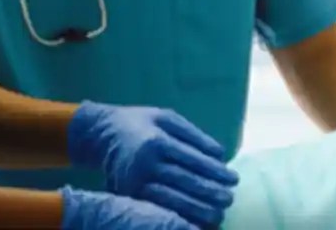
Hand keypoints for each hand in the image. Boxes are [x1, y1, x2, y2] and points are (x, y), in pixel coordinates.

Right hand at [67, 102, 237, 227]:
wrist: (102, 133)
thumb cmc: (141, 123)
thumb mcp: (166, 117)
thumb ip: (193, 134)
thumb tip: (220, 154)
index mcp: (156, 140)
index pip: (193, 159)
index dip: (215, 171)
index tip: (233, 179)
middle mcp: (144, 163)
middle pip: (184, 182)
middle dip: (210, 193)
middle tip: (229, 200)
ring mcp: (134, 182)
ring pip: (171, 200)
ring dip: (197, 209)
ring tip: (218, 214)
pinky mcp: (128, 195)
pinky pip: (157, 209)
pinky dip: (177, 216)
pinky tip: (194, 220)